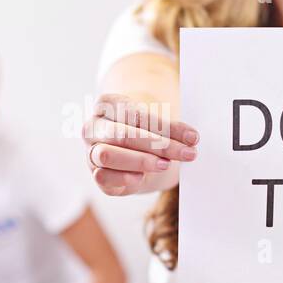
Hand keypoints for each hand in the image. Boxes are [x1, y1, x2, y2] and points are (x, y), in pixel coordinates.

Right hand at [83, 92, 197, 195]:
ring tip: (165, 164)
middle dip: (157, 145)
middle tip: (185, 153)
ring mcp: (90, 150)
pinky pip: (103, 176)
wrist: (130, 150)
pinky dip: (124, 177)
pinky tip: (142, 177)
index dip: (164, 127)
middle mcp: (93, 126)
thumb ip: (174, 131)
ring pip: (107, 155)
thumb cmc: (143, 132)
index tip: (193, 138)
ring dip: (140, 161)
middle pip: (122, 134)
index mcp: (106, 105)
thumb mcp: (158, 126)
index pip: (135, 114)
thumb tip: (192, 138)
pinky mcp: (94, 173)